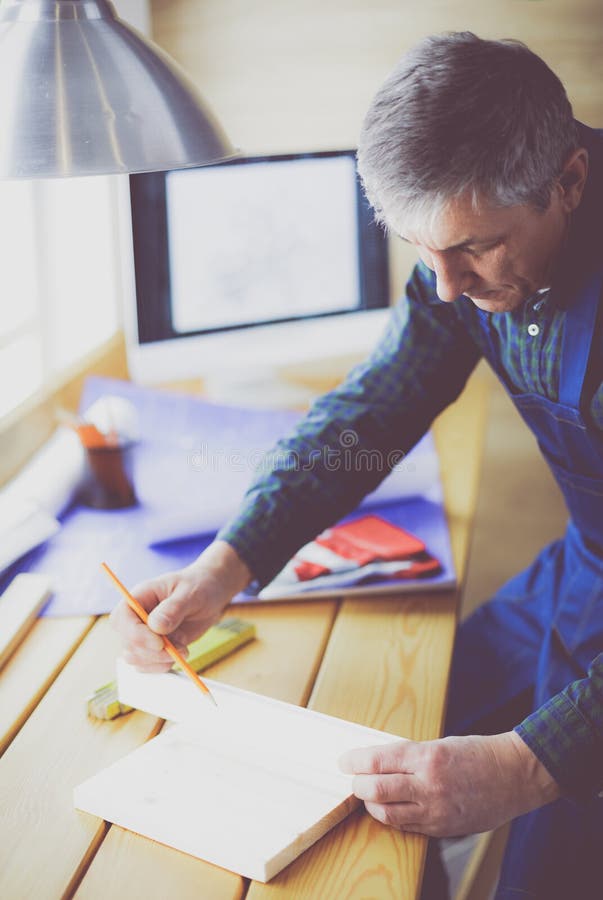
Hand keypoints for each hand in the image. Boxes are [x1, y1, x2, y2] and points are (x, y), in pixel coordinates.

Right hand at [109, 540, 251, 671]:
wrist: (210, 595)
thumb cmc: (199, 586)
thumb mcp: (190, 593)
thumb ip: (173, 608)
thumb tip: (156, 626)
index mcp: (139, 597)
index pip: (121, 619)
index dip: (136, 634)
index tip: (160, 643)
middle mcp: (136, 617)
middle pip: (127, 642)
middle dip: (152, 652)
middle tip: (180, 648)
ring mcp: (143, 634)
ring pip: (134, 657)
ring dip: (158, 660)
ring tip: (183, 649)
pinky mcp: (153, 647)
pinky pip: (147, 665)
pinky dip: (162, 666)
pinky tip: (179, 655)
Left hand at [339, 731, 560, 836]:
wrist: (514, 775)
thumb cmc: (477, 753)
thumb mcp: (440, 745)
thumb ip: (411, 757)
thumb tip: (379, 764)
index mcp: (428, 756)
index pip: (378, 761)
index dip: (355, 761)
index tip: (343, 761)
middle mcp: (429, 785)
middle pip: (376, 790)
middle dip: (358, 785)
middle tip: (353, 780)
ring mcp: (436, 810)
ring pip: (388, 814)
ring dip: (372, 804)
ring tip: (369, 795)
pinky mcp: (443, 827)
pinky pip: (407, 826)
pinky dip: (392, 817)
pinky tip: (389, 808)